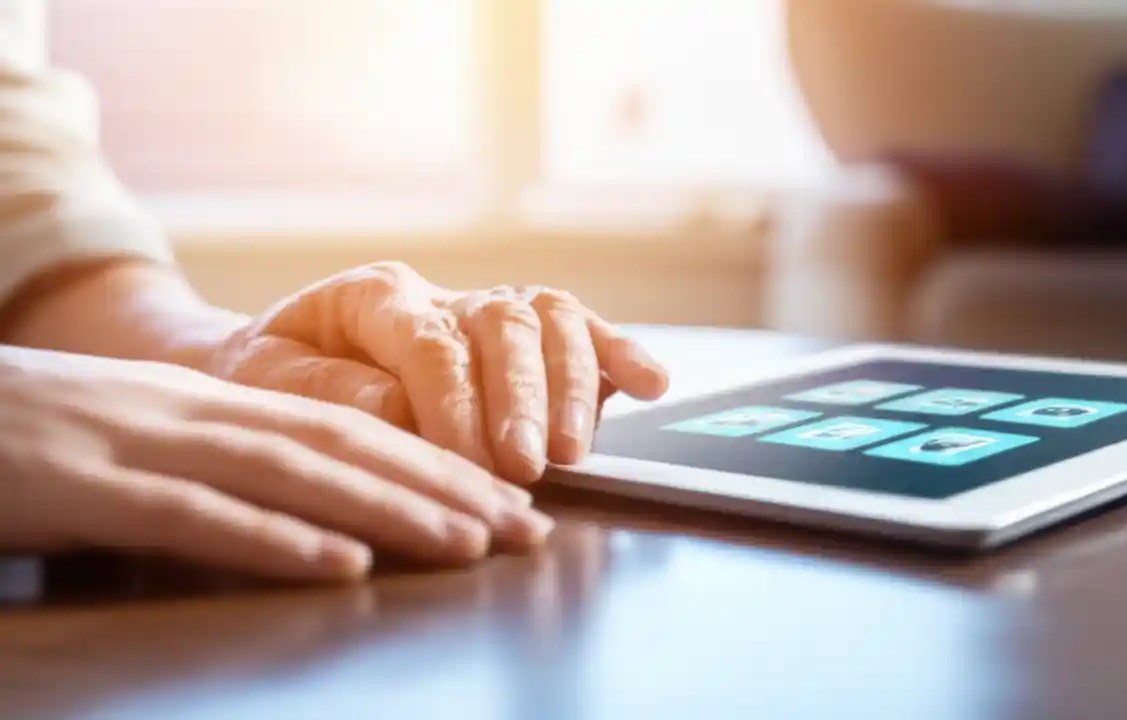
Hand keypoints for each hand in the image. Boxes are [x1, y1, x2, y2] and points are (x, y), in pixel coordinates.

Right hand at [0, 345, 553, 580]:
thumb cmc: (40, 436)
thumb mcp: (150, 439)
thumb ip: (231, 463)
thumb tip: (319, 509)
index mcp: (219, 405)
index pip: (352, 429)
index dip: (437, 463)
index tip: (506, 500)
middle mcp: (201, 416)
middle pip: (348, 446)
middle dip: (446, 486)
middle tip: (526, 528)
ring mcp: (147, 448)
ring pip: (296, 474)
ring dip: (392, 508)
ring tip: (469, 542)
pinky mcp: (93, 491)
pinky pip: (200, 516)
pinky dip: (278, 540)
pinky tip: (343, 566)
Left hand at [205, 262, 668, 483]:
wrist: (271, 359)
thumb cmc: (266, 376)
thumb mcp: (268, 382)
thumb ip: (332, 393)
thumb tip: (405, 411)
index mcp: (374, 295)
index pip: (430, 341)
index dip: (457, 402)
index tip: (471, 461)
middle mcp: (441, 294)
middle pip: (503, 324)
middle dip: (522, 399)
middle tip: (528, 467)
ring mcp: (486, 310)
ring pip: (550, 320)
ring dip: (572, 386)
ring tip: (575, 452)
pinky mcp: (522, 337)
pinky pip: (578, 330)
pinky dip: (616, 354)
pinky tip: (650, 383)